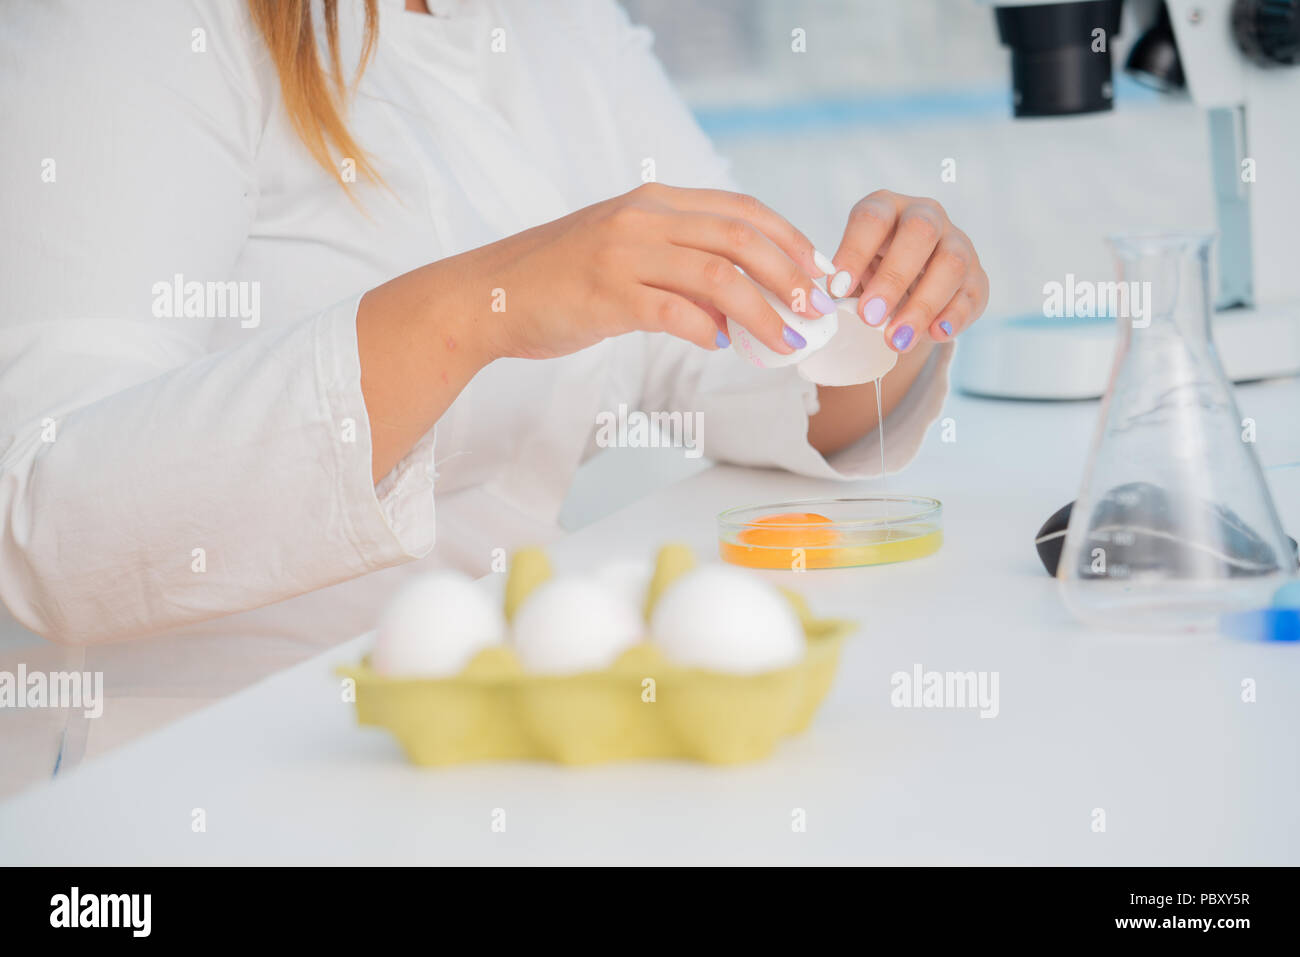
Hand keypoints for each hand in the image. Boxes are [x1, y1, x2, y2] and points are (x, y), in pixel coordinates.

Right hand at [467, 182, 837, 360]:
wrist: (488, 295)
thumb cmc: (557, 280)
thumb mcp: (621, 252)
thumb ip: (675, 268)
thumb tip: (733, 313)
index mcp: (651, 202)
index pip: (739, 208)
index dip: (787, 239)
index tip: (816, 272)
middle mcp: (642, 219)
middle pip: (739, 237)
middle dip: (789, 275)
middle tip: (814, 311)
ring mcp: (623, 255)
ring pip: (717, 275)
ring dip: (762, 312)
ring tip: (786, 341)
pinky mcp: (607, 296)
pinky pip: (675, 313)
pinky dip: (708, 331)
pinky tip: (722, 346)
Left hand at [823, 190, 987, 352]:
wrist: (909, 292)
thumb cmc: (872, 274)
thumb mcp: (853, 271)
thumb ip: (845, 283)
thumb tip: (833, 302)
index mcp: (888, 208)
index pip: (873, 218)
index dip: (855, 252)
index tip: (838, 288)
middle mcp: (927, 217)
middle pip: (920, 233)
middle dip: (893, 277)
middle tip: (869, 316)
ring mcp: (958, 245)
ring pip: (951, 264)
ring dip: (922, 305)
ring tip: (896, 339)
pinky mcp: (977, 279)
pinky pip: (971, 295)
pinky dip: (953, 317)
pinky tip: (935, 334)